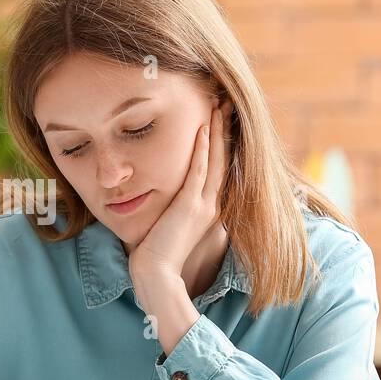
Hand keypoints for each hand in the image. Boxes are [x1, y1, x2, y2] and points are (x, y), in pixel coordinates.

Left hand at [128, 98, 232, 292]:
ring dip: (216, 131)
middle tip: (225, 103)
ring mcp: (203, 205)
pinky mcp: (189, 206)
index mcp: (208, 209)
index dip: (221, 143)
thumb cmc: (156, 255)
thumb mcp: (167, 225)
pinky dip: (202, 149)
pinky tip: (203, 129)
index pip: (218, 168)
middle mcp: (211, 205)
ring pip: (214, 160)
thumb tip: (163, 194)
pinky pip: (198, 171)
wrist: (156, 276)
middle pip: (222, 159)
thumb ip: (171, 208)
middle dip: (224, 129)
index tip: (219, 119)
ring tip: (218, 106)